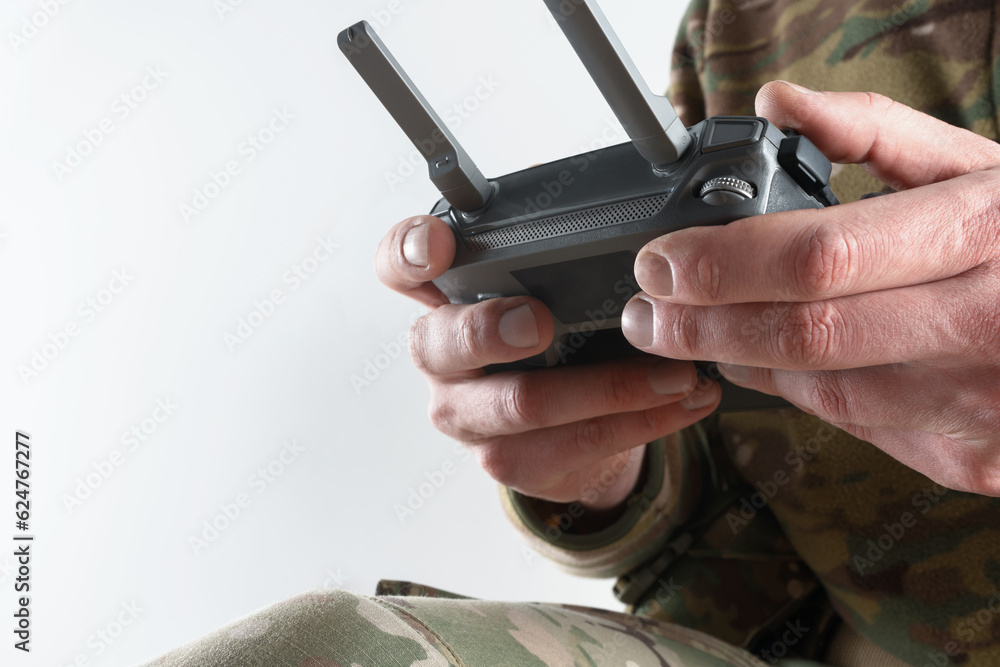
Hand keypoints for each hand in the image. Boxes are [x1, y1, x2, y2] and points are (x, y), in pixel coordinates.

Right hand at [375, 215, 720, 509]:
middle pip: (446, 342)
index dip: (409, 252)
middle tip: (545, 323)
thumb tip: (630, 222)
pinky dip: (639, 423)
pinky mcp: (504, 461)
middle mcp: (441, 357)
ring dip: (611, 388)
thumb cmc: (553, 345)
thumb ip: (555, 260)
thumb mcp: (548, 294)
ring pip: (523, 402)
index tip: (440, 244)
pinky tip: (679, 406)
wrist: (560, 430)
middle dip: (494, 329)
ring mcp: (466, 414)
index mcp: (443, 299)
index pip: (401, 266)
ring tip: (675, 374)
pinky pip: (573, 443)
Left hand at [621, 81, 999, 495]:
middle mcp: (983, 326)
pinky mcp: (971, 455)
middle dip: (702, 328)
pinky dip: (795, 393)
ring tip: (695, 334)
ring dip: (739, 362)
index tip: (661, 262)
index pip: (819, 257)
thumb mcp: (980, 163)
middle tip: (649, 315)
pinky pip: (853, 427)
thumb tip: (777, 103)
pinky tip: (767, 364)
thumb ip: (875, 129)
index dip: (722, 265)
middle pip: (805, 337)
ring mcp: (980, 404)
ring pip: (820, 391)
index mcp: (981, 234)